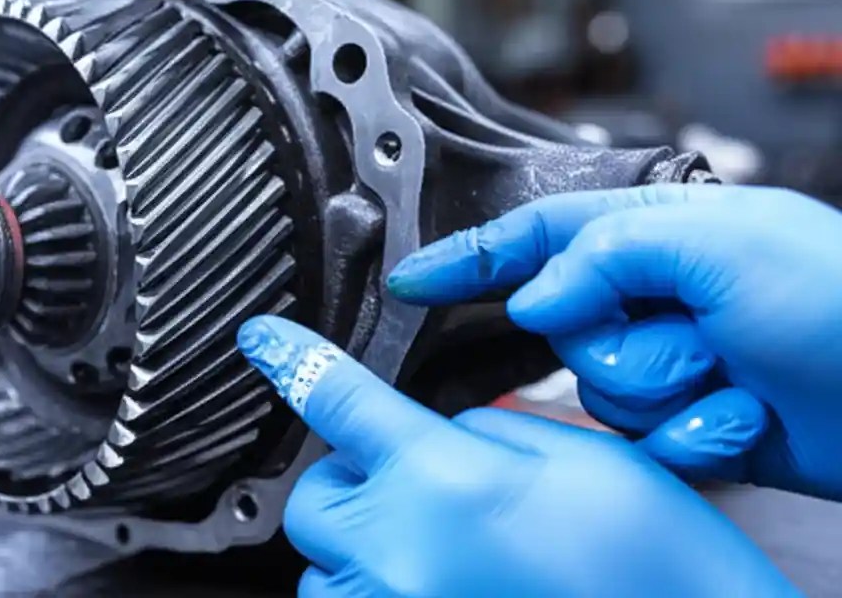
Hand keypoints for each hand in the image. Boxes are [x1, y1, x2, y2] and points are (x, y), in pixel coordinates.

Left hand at [237, 316, 797, 596]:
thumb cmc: (653, 559)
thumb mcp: (570, 455)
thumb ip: (472, 433)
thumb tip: (424, 437)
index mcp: (440, 480)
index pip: (335, 399)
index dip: (291, 360)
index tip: (262, 342)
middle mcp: (398, 554)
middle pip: (315, 498)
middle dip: (353, 481)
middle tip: (420, 486)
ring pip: (322, 569)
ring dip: (360, 548)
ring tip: (439, 552)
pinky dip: (373, 593)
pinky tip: (435, 585)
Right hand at [387, 184, 841, 499]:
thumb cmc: (839, 298)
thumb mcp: (719, 243)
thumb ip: (605, 255)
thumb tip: (535, 298)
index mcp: (657, 232)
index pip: (537, 236)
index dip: (470, 259)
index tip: (412, 280)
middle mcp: (657, 294)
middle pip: (565, 331)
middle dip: (622, 347)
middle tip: (694, 339)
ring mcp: (675, 360)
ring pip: (602, 392)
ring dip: (670, 396)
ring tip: (739, 380)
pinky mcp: (692, 419)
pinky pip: (647, 440)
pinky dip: (697, 438)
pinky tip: (749, 420)